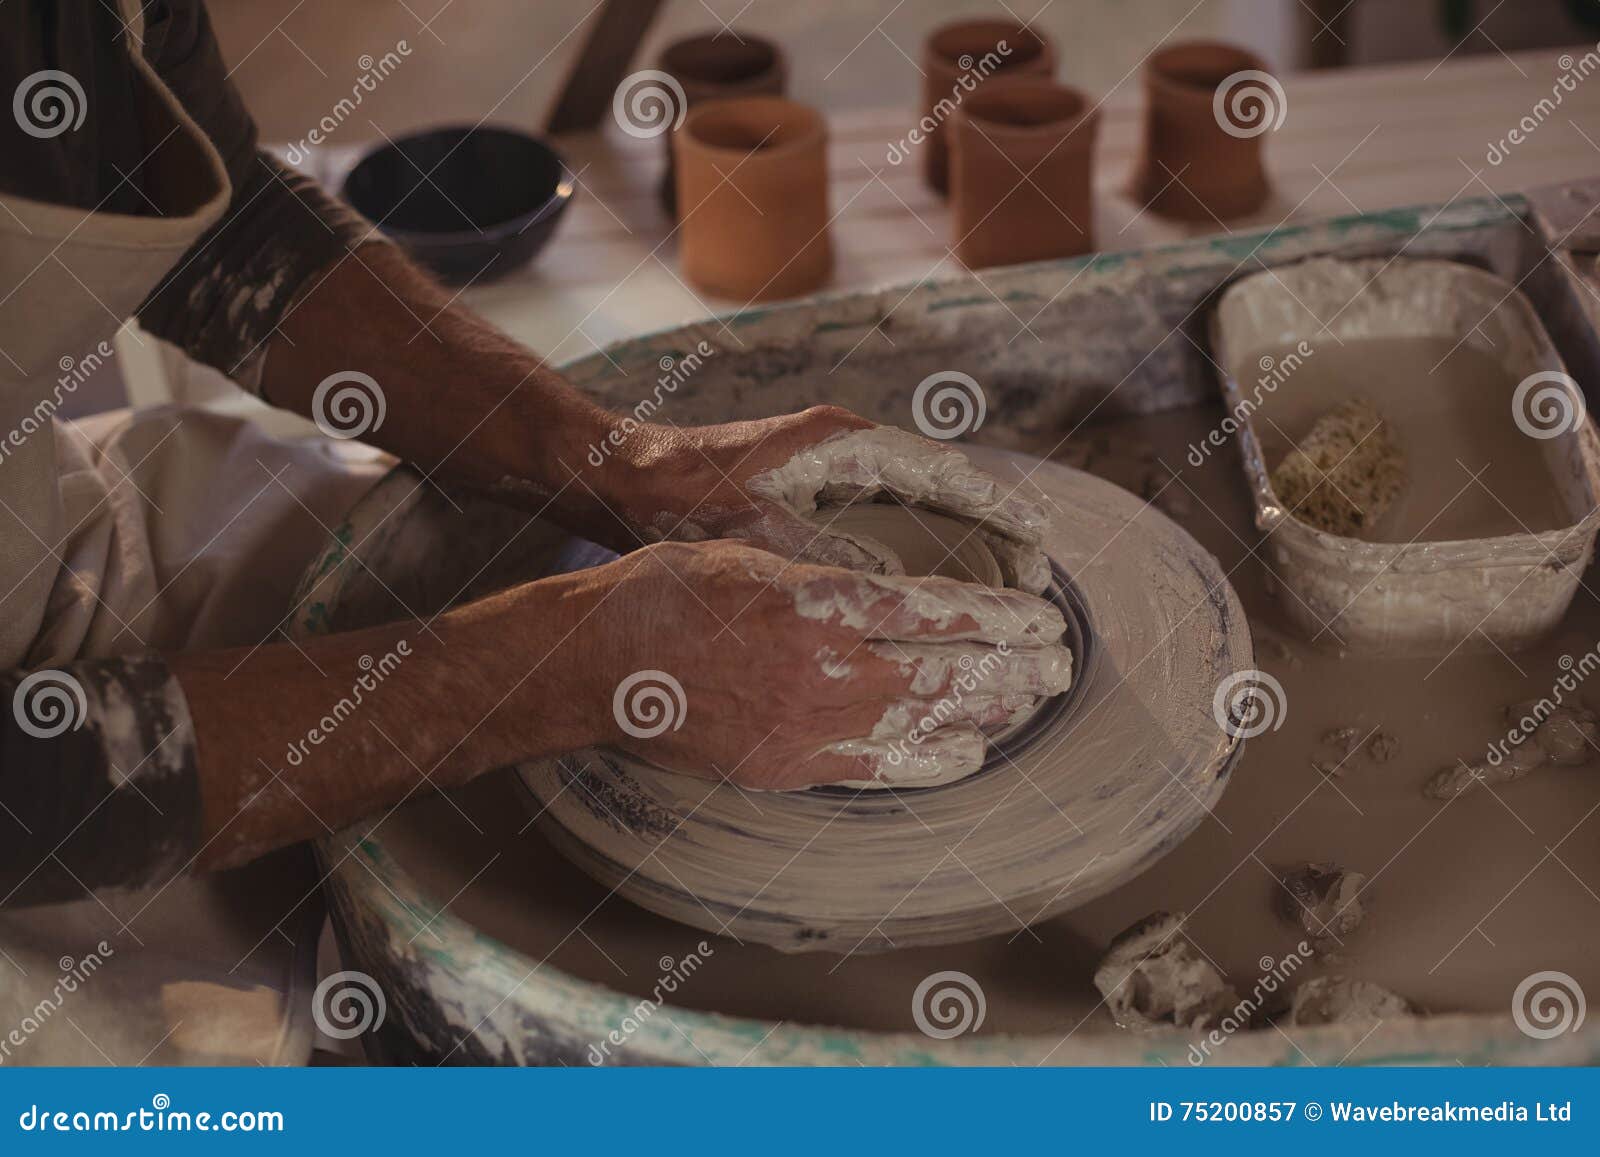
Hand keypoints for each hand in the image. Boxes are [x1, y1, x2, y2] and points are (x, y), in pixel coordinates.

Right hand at [569, 540, 1070, 788]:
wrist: (598, 657)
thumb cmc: (672, 584)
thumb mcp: (759, 552)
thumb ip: (834, 577)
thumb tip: (905, 597)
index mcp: (821, 601)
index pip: (941, 611)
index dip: (1002, 617)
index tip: (1044, 616)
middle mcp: (825, 668)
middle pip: (946, 672)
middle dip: (1014, 669)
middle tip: (1061, 666)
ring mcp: (806, 724)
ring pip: (922, 724)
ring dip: (986, 714)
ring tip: (1031, 703)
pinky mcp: (785, 764)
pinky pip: (876, 769)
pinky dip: (930, 761)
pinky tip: (969, 752)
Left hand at [600, 406, 1052, 591]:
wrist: (628, 481)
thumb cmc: (686, 497)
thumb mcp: (761, 534)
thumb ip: (830, 557)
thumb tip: (899, 594)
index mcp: (841, 444)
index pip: (942, 471)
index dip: (995, 506)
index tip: (1039, 538)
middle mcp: (847, 449)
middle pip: (945, 485)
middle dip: (995, 528)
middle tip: (1039, 577)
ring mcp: (836, 469)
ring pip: (924, 503)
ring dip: (967, 541)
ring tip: (1012, 588)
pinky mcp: (821, 493)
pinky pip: (894, 519)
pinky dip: (928, 548)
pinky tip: (947, 591)